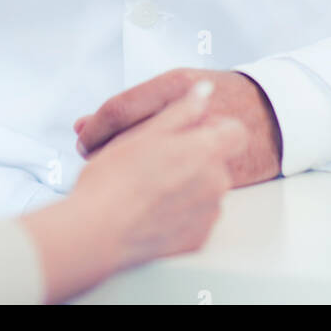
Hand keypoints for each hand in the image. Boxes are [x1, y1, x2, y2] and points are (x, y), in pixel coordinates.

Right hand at [20, 81, 248, 301]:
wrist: (96, 233)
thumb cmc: (114, 179)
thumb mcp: (146, 132)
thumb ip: (182, 109)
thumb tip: (205, 91)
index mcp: (205, 150)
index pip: (234, 131)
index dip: (213, 126)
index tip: (190, 129)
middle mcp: (216, 183)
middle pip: (216, 159)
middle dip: (192, 154)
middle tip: (155, 155)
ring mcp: (208, 215)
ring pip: (205, 188)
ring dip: (185, 182)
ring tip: (148, 183)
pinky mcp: (196, 239)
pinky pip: (196, 216)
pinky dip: (179, 208)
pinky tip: (151, 205)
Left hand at [73, 68, 282, 187]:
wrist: (273, 116)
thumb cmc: (218, 98)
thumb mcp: (177, 90)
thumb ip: (134, 108)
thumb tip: (82, 125)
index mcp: (176, 87)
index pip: (119, 111)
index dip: (94, 129)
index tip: (83, 139)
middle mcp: (190, 117)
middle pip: (130, 143)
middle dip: (105, 154)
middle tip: (95, 158)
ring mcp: (206, 152)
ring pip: (150, 172)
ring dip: (129, 176)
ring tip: (122, 173)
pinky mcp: (217, 183)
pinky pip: (174, 194)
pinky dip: (154, 193)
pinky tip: (147, 188)